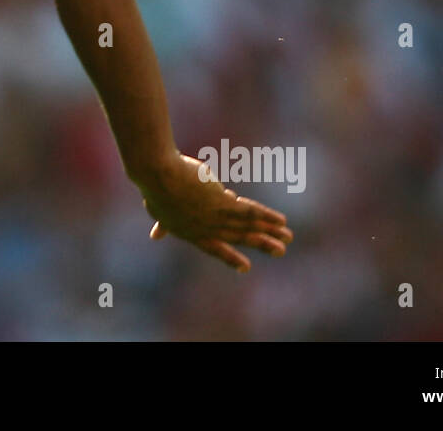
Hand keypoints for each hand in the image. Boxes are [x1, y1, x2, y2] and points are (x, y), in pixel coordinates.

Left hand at [140, 153, 292, 272]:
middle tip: (280, 251)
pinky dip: (266, 216)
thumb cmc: (155, 189)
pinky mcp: (222, 203)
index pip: (214, 248)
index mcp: (191, 232)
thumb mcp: (157, 212)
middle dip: (261, 244)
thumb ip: (163, 225)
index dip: (229, 256)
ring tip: (287, 239)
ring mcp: (215, 216)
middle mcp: (206, 228)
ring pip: (248, 226)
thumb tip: (156, 236)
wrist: (158, 175)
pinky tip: (281, 220)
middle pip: (238, 237)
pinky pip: (249, 212)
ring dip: (269, 232)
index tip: (245, 267)